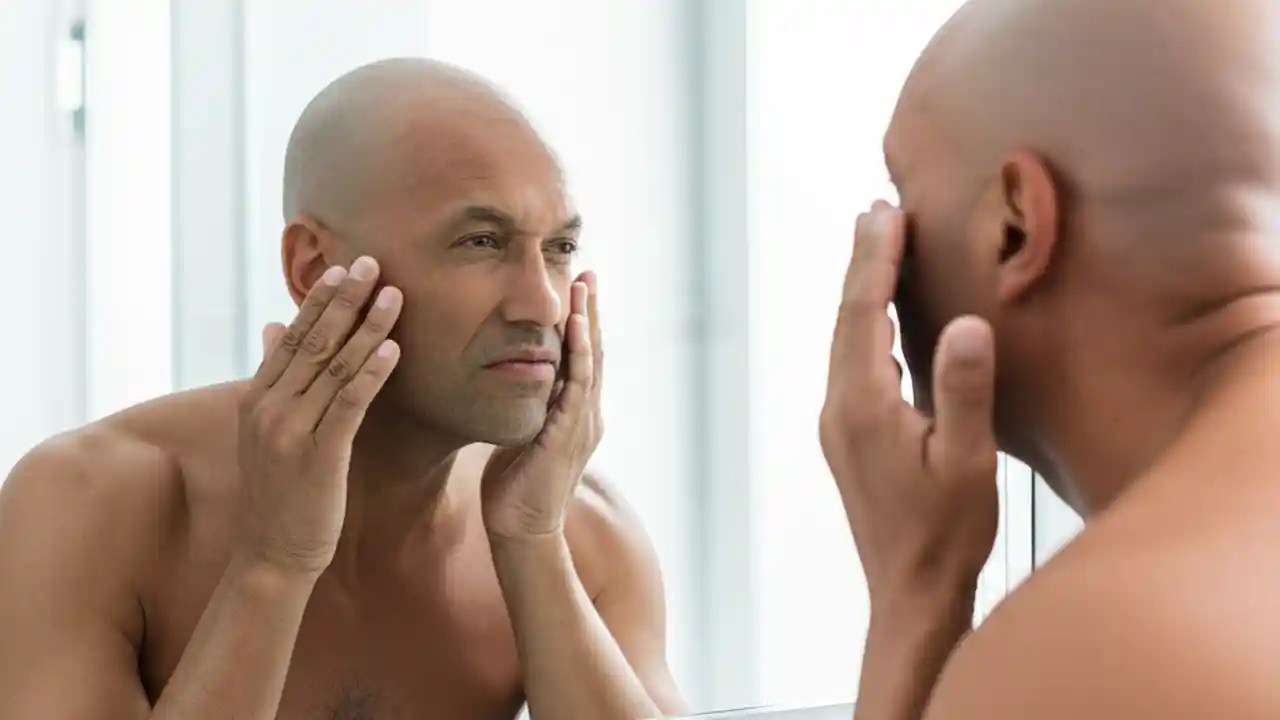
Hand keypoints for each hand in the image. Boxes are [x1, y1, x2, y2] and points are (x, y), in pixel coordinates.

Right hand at [236, 257, 401, 573]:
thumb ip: (274, 378)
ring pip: (334, 366)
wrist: (272, 554)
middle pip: (312, 341)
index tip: (344, 266)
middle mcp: (269, 408)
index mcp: (257, 398)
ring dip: (367, 326)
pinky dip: (370, 373)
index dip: (319, 300)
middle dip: (345, 299)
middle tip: (372, 261)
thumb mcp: (268, 430)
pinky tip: (392, 349)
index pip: (292, 336)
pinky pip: (348, 404)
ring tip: (394, 294)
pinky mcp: (318, 456)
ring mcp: (291, 431)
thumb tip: (271, 326)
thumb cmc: (281, 491)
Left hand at [481, 272, 602, 541]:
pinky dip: (579, 352)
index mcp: (577, 415)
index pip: (584, 359)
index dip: (582, 324)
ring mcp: (583, 424)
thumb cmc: (514, 489)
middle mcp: (588, 415)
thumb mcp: (520, 438)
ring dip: (588, 321)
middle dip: (591, 311)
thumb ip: (525, 413)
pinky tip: (576, 327)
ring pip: (591, 361)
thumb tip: (509, 388)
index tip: (577, 289)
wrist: (521, 530)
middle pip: (595, 351)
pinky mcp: (569, 433)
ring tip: (585, 286)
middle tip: (589, 273)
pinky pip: (577, 384)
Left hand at [819, 203, 997, 609]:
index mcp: (863, 405)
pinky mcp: (847, 438)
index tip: (887, 212)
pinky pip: (851, 364)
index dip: (875, 259)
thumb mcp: (968, 461)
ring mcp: (838, 424)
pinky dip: (864, 327)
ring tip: (877, 249)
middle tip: (875, 211)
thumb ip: (963, 389)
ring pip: (845, 340)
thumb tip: (965, 323)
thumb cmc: (945, 532)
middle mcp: (838, 408)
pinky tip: (879, 322)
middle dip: (863, 262)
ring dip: (861, 291)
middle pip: (846, 318)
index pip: (863, 312)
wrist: (909, 592)